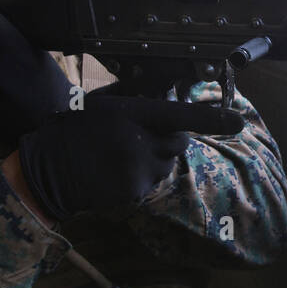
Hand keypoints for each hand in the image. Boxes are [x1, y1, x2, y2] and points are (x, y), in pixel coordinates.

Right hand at [16, 96, 243, 221]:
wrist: (49, 170)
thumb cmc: (77, 131)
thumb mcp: (106, 105)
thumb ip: (140, 101)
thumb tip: (170, 96)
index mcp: (132, 114)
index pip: (181, 115)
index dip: (213, 119)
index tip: (237, 122)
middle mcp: (139, 142)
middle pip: (180, 141)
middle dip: (170, 138)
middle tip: (143, 137)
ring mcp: (138, 169)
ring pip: (168, 163)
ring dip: (157, 159)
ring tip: (125, 155)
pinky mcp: (136, 192)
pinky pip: (153, 181)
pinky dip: (143, 177)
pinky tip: (118, 171)